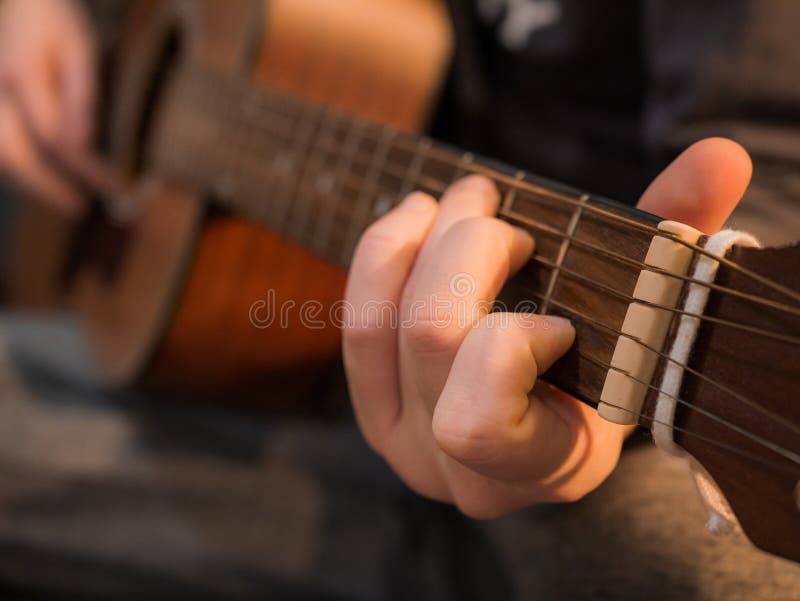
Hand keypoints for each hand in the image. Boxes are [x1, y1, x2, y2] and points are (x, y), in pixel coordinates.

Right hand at [0, 0, 95, 214]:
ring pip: (0, 154)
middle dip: (47, 188)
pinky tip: (38, 176)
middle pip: (15, 155)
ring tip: (63, 198)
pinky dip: (15, 165)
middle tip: (79, 209)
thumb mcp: (79, 50)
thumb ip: (80, 97)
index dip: (81, 167)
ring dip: (28, 182)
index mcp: (21, 77)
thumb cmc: (54, 19)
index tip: (109, 185)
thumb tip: (81, 144)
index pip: (53, 138)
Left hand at [343, 137, 751, 516]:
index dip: (512, 343)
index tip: (558, 317)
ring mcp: (401, 441)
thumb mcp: (643, 324)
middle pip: (429, 337)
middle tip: (500, 209)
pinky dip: (381, 255)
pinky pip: (352, 324)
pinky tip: (414, 219)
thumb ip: (674, 248)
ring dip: (415, 240)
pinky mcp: (371, 406)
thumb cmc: (607, 372)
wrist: (554, 410)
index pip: (480, 421)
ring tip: (456, 200)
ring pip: (376, 325)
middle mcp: (455, 468)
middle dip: (469, 247)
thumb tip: (718, 159)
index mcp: (541, 466)